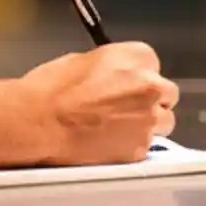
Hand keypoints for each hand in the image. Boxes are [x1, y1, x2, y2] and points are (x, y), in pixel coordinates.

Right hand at [18, 42, 178, 165]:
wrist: (39, 121)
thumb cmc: (51, 87)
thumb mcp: (83, 60)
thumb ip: (111, 67)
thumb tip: (116, 76)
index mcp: (135, 56)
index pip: (152, 62)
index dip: (137, 75)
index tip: (125, 82)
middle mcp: (149, 85)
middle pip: (166, 93)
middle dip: (150, 99)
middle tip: (124, 106)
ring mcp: (148, 119)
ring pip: (163, 121)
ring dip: (147, 122)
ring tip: (117, 126)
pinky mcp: (140, 148)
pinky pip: (146, 145)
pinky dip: (132, 144)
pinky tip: (109, 141)